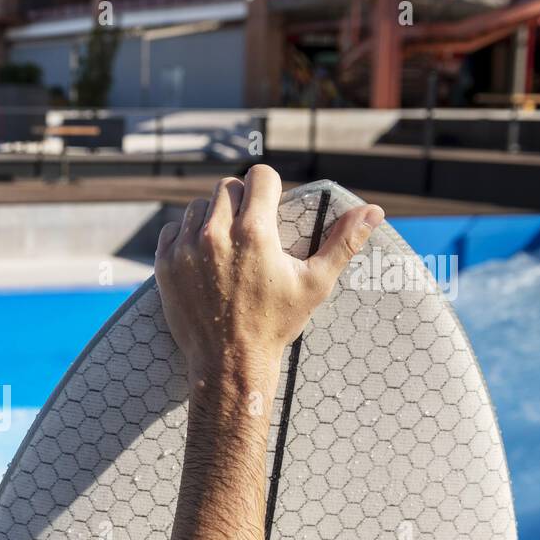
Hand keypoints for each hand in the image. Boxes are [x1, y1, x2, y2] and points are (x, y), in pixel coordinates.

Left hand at [154, 166, 382, 384]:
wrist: (229, 363)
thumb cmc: (276, 324)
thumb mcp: (316, 284)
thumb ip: (343, 242)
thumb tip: (374, 211)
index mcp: (254, 232)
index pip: (259, 176)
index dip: (269, 187)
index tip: (271, 205)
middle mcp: (216, 234)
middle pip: (227, 187)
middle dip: (242, 200)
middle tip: (252, 228)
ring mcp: (186, 250)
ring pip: (198, 207)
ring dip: (213, 217)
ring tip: (228, 244)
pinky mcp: (165, 265)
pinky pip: (172, 230)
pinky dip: (186, 237)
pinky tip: (202, 256)